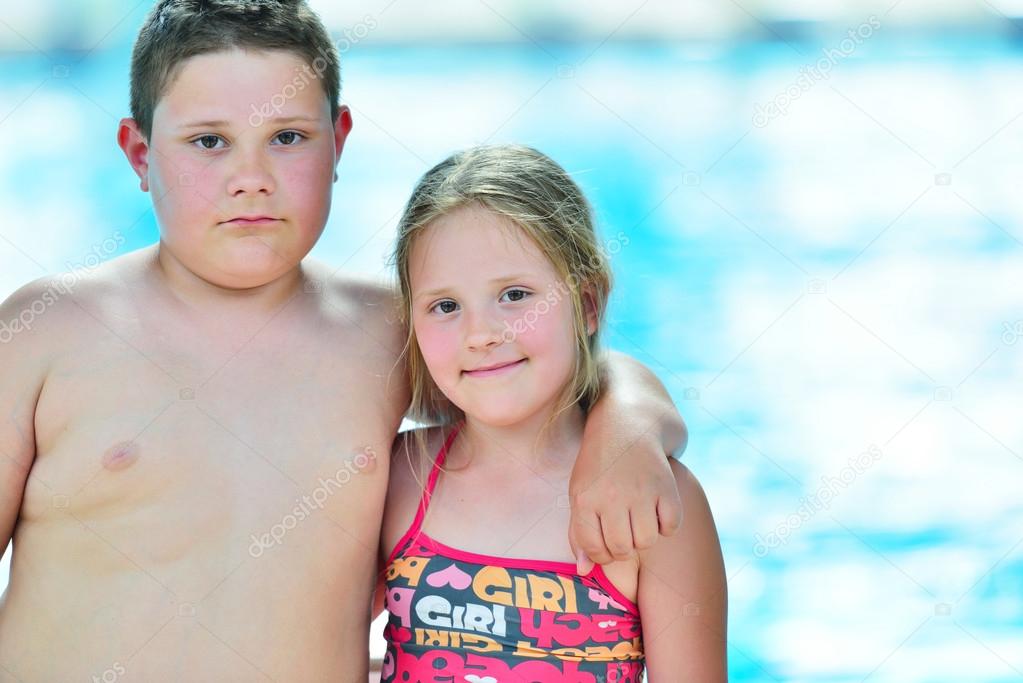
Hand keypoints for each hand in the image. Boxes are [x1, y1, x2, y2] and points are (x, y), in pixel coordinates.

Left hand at [568, 416, 682, 573]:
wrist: (626, 424)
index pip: (593, 549)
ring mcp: (640, 490)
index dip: (600, 554)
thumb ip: (579, 532)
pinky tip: (656, 509)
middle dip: (622, 547)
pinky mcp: (666, 486)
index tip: (605, 542)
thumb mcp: (580, 492)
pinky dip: (666, 524)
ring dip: (644, 536)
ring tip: (638, 519)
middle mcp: (612, 495)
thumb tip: (584, 572)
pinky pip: (671, 526)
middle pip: (621, 549)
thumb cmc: (599, 465)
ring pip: (646, 541)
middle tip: (623, 529)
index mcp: (585, 498)